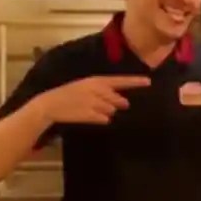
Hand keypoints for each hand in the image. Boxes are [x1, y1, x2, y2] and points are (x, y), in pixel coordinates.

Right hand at [32, 75, 150, 124]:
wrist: (51, 104)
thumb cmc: (70, 94)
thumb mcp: (86, 86)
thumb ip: (105, 92)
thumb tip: (123, 102)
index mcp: (96, 80)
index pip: (120, 81)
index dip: (135, 82)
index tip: (148, 81)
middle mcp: (97, 90)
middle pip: (118, 100)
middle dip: (115, 104)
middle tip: (101, 104)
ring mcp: (94, 102)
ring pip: (111, 111)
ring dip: (105, 112)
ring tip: (90, 109)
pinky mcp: (90, 114)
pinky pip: (104, 119)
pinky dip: (100, 119)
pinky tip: (90, 116)